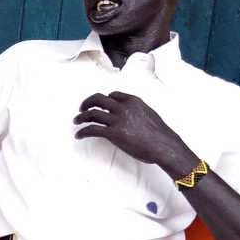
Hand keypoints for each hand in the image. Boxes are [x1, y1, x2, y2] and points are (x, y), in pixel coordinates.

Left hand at [73, 91, 196, 174]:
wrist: (164, 145)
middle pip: (98, 99)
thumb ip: (137, 112)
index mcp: (133, 101)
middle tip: (81, 109)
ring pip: (92, 113)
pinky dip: (82, 132)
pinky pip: (92, 129)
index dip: (103, 99)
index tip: (98, 105)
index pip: (112, 95)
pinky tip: (79, 135)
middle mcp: (123, 107)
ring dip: (81, 117)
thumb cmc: (160, 134)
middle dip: (87, 102)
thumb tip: (131, 117)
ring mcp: (118, 120)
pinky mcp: (113, 133)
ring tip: (76, 122)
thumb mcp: (149, 115)